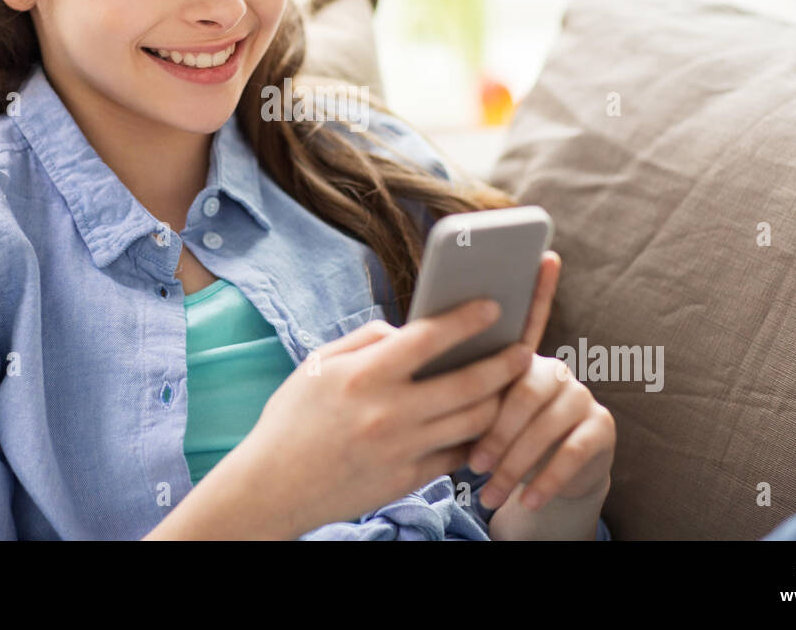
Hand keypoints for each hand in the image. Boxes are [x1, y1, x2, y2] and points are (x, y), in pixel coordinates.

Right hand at [224, 295, 532, 538]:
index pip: (429, 338)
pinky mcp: (406, 480)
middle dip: (505, 363)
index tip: (493, 307)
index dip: (466, 320)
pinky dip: (473, 439)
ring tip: (508, 387)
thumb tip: (407, 331)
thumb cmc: (293, 419)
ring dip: (497, 401)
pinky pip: (456, 455)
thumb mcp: (318, 364)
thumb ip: (366, 340)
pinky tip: (481, 425)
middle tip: (524, 350)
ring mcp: (401, 449)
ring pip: (472, 422)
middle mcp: (388, 412)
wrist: (272, 488)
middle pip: (468, 383)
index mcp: (364, 375)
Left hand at [464, 252, 615, 520]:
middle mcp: (555, 367)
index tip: (546, 255)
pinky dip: (546, 480)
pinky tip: (528, 501)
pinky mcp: (601, 427)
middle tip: (473, 462)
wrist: (540, 487)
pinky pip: (573, 452)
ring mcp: (580, 395)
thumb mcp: (473, 414)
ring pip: (546, 424)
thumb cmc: (493, 443)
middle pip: (526, 386)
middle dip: (496, 429)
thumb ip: (457, 383)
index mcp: (519, 358)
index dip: (540, 286)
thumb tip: (417, 357)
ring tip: (489, 491)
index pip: (529, 317)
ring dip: (516, 463)